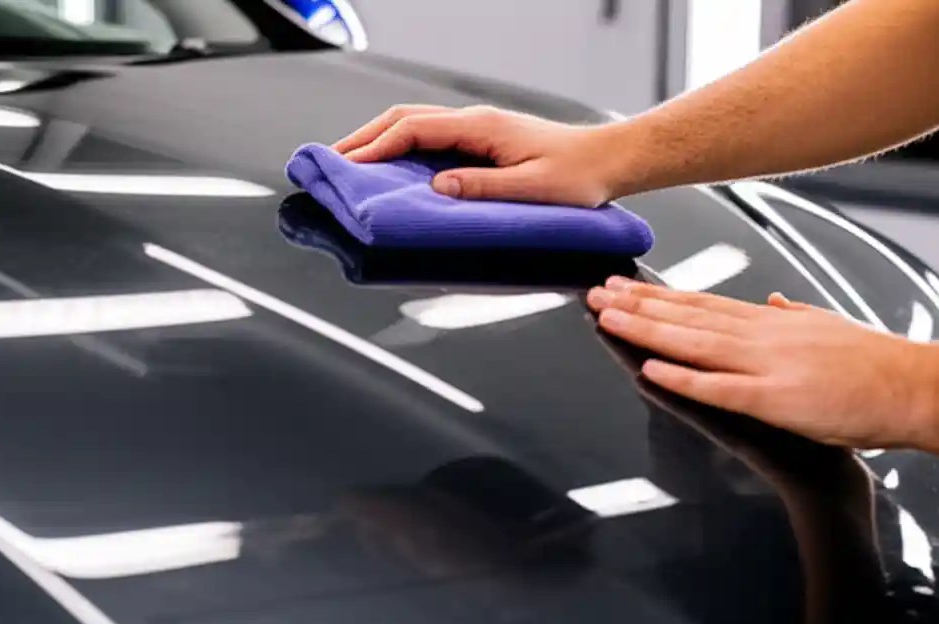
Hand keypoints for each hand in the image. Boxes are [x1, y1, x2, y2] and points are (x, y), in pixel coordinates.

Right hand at [333, 104, 631, 206]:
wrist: (606, 161)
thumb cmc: (577, 177)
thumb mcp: (531, 189)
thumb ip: (483, 189)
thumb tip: (439, 188)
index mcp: (482, 128)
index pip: (415, 130)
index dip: (378, 147)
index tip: (350, 165)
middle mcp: (475, 122)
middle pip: (405, 119)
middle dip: (365, 138)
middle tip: (332, 160)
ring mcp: (477, 128)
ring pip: (415, 125)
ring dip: (380, 140)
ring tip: (351, 161)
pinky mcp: (482, 140)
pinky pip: (431, 138)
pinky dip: (401, 147)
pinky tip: (391, 165)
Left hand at [586, 278, 938, 447]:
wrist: (914, 388)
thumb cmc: (875, 364)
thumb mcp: (827, 325)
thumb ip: (792, 314)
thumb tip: (770, 299)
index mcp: (771, 321)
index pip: (702, 303)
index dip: (659, 294)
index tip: (625, 285)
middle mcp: (762, 335)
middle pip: (687, 316)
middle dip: (637, 305)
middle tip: (596, 293)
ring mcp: (767, 365)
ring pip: (693, 343)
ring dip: (646, 330)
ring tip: (607, 318)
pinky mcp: (777, 399)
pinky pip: (720, 389)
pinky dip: (684, 379)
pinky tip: (651, 369)